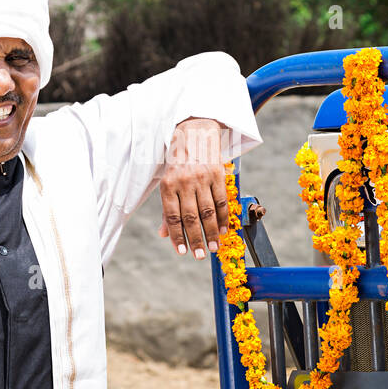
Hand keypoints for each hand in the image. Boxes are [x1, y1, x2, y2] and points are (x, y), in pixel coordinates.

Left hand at [158, 117, 228, 259]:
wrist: (194, 132)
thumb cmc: (177, 162)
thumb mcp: (167, 182)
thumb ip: (167, 209)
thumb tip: (164, 234)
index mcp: (168, 185)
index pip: (172, 216)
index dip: (177, 236)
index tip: (182, 252)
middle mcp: (184, 182)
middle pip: (191, 217)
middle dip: (196, 239)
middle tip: (199, 255)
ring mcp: (202, 178)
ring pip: (208, 211)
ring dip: (211, 232)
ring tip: (213, 247)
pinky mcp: (217, 174)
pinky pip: (221, 200)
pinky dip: (223, 217)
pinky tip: (223, 230)